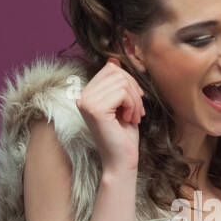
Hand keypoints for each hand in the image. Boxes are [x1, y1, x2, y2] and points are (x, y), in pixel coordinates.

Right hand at [76, 58, 144, 173]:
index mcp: (87, 94)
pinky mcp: (95, 109)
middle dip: (134, 90)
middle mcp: (83, 97)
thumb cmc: (124, 136)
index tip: (136, 101)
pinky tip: (130, 119)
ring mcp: (87, 102)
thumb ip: (118, 83)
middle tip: (137, 111)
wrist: (121, 161)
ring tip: (134, 116)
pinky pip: (122, 92)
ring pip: (122, 82)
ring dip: (135, 100)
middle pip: (116, 73)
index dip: (129, 81)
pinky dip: (133, 105)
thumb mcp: (123, 104)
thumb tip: (113, 59)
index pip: (111, 69)